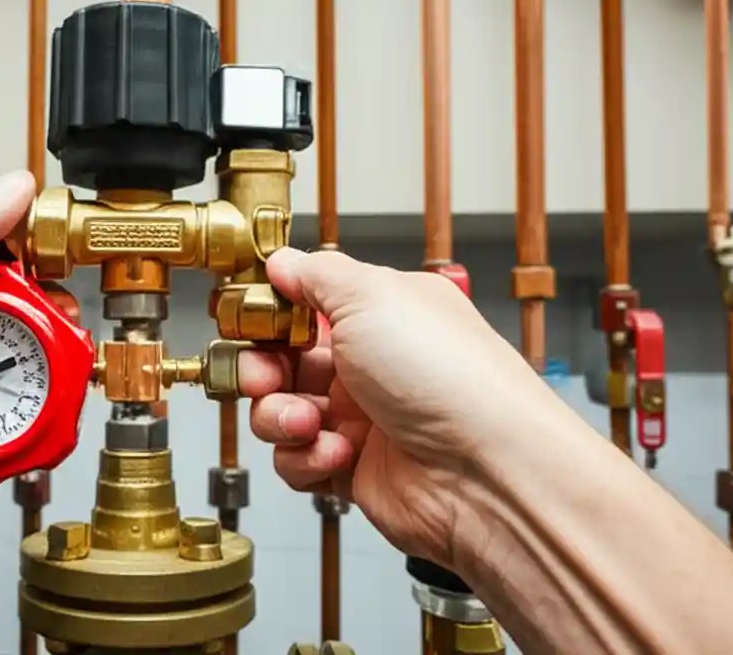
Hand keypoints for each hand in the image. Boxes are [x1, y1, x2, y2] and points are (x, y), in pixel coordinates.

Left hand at [0, 170, 36, 532]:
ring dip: (36, 383)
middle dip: (46, 325)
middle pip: (17, 322)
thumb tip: (14, 185)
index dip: (33, 257)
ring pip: (14, 382)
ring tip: (48, 380)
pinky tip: (20, 425)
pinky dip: (14, 437)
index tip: (65, 260)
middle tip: (62, 330)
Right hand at [239, 248, 556, 565]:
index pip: (304, 304)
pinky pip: (296, 460)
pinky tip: (338, 453)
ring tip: (306, 421)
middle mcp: (369, 364)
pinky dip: (305, 458)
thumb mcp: (373, 296)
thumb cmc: (449, 378)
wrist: (486, 471)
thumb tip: (283, 260)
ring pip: (279, 411)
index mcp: (380, 314)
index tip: (246, 316)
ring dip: (279, 416)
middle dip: (260, 368)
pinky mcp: (350, 468)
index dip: (269, 312)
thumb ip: (317, 274)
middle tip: (265, 374)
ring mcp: (359, 419)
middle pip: (281, 360)